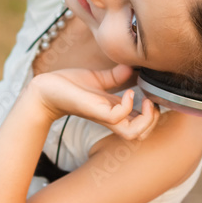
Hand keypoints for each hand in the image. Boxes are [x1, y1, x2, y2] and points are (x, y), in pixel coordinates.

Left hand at [26, 65, 160, 141]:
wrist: (47, 88)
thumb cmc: (70, 86)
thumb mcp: (99, 79)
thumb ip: (116, 77)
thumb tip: (132, 67)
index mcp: (115, 111)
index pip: (141, 125)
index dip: (153, 115)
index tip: (153, 96)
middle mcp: (112, 118)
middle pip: (142, 134)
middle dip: (154, 120)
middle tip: (151, 101)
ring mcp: (104, 116)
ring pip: (134, 134)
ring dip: (146, 118)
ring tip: (145, 100)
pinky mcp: (95, 111)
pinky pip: (118, 118)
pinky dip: (128, 106)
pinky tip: (127, 92)